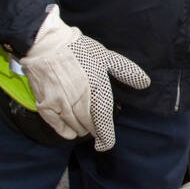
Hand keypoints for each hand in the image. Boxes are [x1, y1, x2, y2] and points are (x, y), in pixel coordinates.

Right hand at [17, 5, 150, 151]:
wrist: (45, 44)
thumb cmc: (77, 49)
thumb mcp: (106, 56)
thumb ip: (126, 71)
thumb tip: (144, 83)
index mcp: (96, 88)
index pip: (103, 121)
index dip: (106, 138)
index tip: (106, 145)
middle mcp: (79, 100)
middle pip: (89, 127)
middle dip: (94, 130)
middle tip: (96, 128)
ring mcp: (61, 104)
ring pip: (74, 128)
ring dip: (81, 129)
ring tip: (84, 125)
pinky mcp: (45, 105)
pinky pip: (58, 127)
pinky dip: (65, 130)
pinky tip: (69, 128)